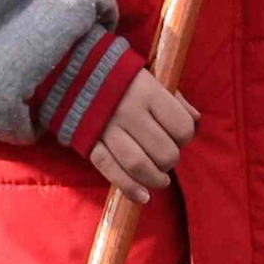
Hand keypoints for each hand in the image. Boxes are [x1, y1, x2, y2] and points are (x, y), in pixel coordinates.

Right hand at [89, 67, 198, 197]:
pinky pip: (110, 169)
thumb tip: (195, 120)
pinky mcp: (88, 140)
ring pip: (139, 165)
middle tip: (165, 155)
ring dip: (155, 179)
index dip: (185, 137)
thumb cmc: (118, 73)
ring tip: (159, 178)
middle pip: (164, 152)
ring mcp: (107, 127)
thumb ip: (174, 97)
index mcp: (147, 91)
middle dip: (170, 160)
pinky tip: (142, 196)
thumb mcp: (149, 75)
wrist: (68, 66)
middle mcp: (129, 110)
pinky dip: (128, 187)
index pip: (182, 128)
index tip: (177, 135)